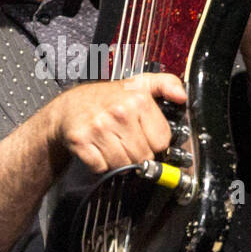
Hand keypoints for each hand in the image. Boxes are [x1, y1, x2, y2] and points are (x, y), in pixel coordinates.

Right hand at [49, 72, 186, 172]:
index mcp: (138, 99)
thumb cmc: (106, 99)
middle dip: (136, 153)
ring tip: (112, 144)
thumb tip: (182, 96)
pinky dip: (100, 165)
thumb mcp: (139, 84)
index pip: (162, 141)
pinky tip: (98, 149)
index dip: (154, 141)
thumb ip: (166, 84)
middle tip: (126, 141)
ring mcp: (98, 127)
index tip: (143, 135)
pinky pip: (101, 168)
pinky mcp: (81, 141)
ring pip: (123, 165)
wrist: (68, 107)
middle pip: (143, 156)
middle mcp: (119, 112)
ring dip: (118, 161)